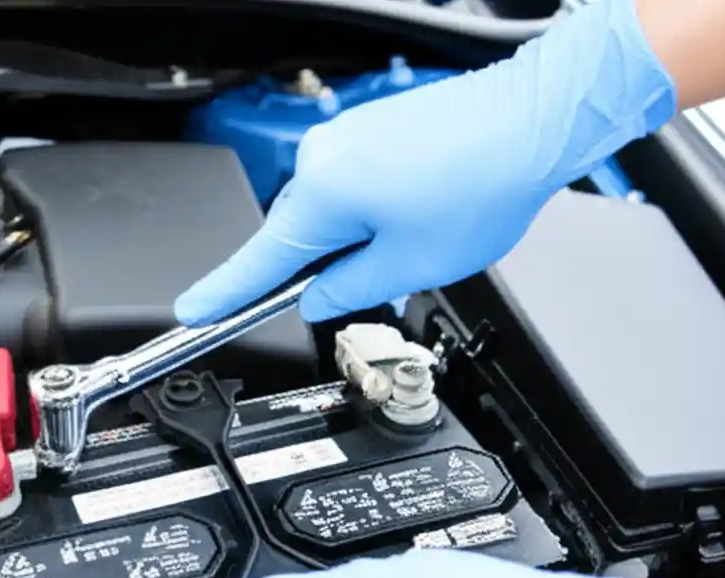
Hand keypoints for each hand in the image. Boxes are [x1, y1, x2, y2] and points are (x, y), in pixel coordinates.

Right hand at [174, 0, 675, 325]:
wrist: (533, 119)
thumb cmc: (482, 182)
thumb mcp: (411, 265)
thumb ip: (348, 290)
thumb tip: (318, 298)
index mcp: (321, 195)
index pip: (258, 261)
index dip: (223, 295)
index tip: (191, 312)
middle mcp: (320, 158)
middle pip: (300, 236)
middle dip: (332, 264)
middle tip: (392, 268)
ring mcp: (344, 138)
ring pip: (332, 211)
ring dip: (362, 234)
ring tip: (426, 228)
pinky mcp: (368, 130)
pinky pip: (352, 183)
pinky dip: (377, 206)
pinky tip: (423, 208)